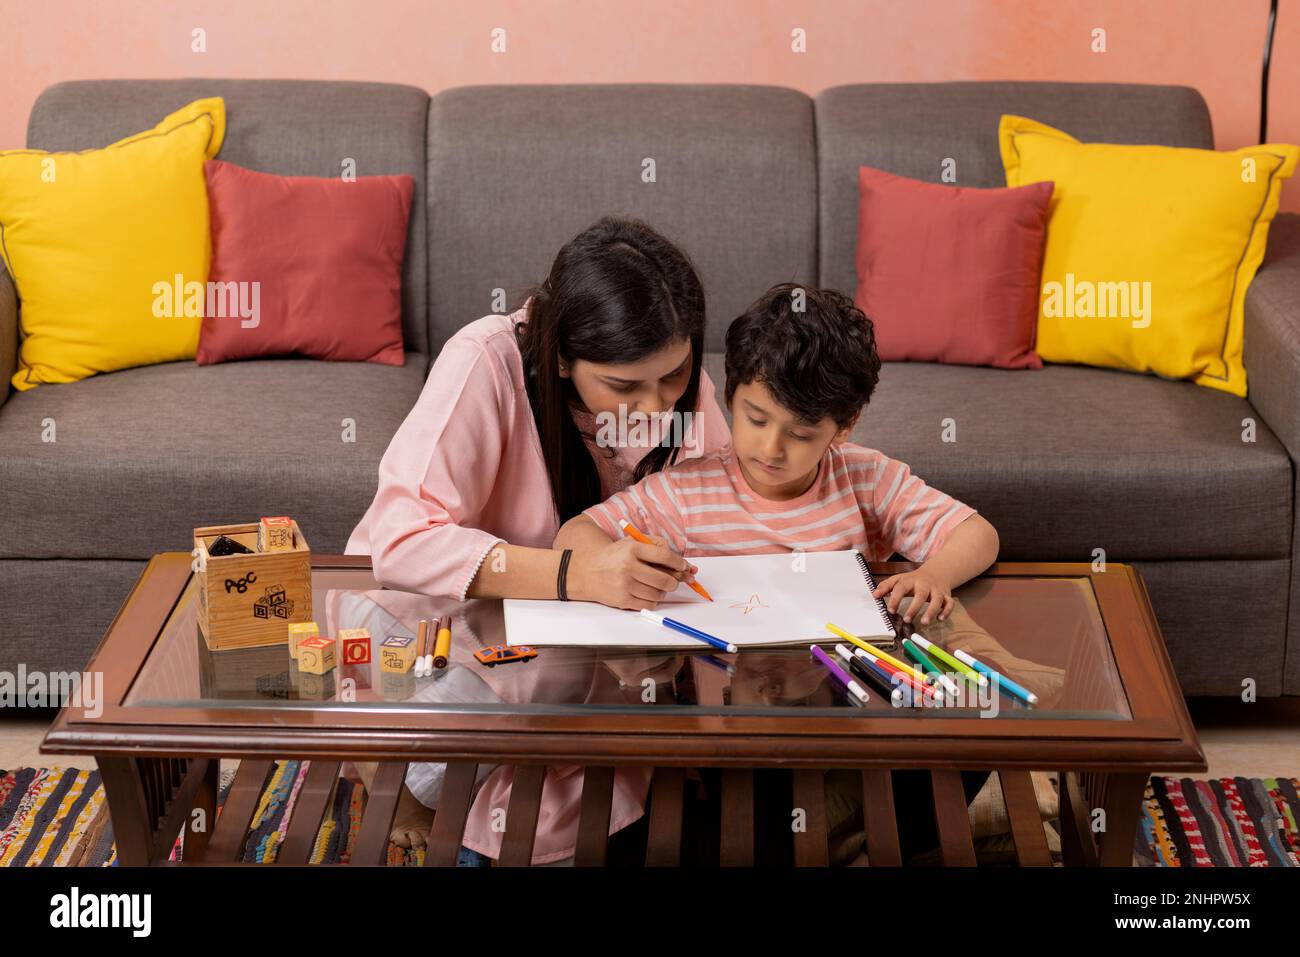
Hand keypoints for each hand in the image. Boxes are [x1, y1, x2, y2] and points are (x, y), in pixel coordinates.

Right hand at [568, 536, 696, 610]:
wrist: (586, 571)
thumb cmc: (614, 557)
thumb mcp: (631, 543)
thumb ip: (655, 546)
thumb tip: (683, 563)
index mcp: (632, 549)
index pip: (664, 556)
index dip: (679, 563)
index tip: (685, 566)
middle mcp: (628, 566)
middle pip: (664, 579)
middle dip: (675, 581)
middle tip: (674, 580)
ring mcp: (625, 585)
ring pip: (658, 593)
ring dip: (663, 592)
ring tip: (657, 586)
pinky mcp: (622, 600)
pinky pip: (649, 604)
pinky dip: (654, 600)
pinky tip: (648, 593)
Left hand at [872, 568, 952, 624]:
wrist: (936, 572)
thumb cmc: (914, 579)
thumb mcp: (899, 579)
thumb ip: (886, 586)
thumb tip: (874, 595)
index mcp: (910, 580)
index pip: (901, 588)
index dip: (895, 599)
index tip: (890, 610)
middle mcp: (924, 585)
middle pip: (921, 594)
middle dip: (914, 607)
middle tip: (907, 620)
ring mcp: (936, 590)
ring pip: (937, 600)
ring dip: (931, 611)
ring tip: (924, 622)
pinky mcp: (946, 596)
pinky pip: (949, 603)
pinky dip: (946, 611)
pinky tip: (940, 619)